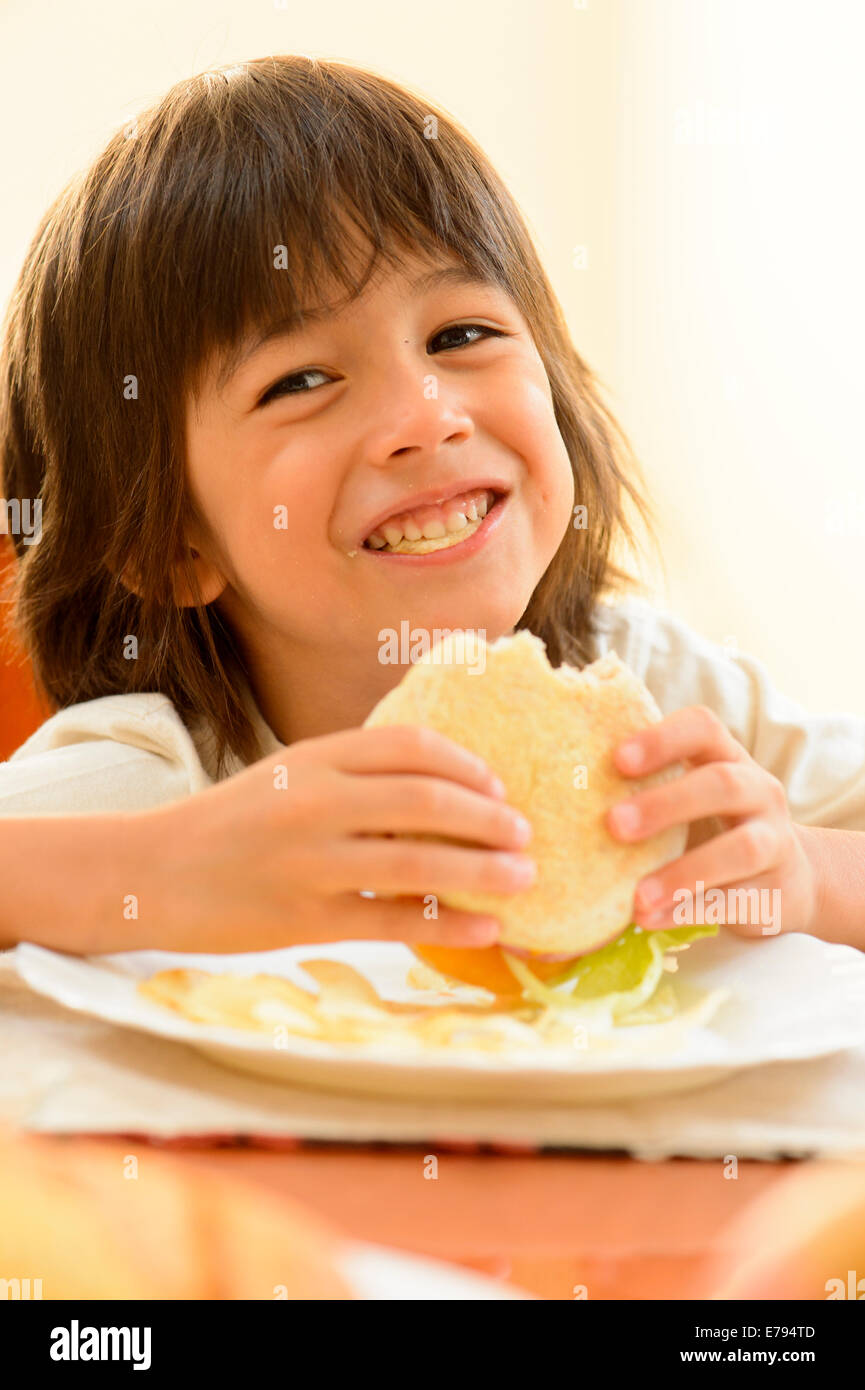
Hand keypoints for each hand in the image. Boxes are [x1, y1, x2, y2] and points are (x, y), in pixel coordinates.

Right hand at [144, 724, 533, 952]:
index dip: (467, 764)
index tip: (499, 786)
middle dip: (490, 818)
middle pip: (427, 800)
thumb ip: (353, 775)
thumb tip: (443, 789)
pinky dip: (449, 924)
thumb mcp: (288, 777)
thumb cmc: (231, 823)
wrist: (152, 872)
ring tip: (525, 877)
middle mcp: (316, 802)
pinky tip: (486, 928)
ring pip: (419, 860)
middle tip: (526, 833)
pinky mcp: (304, 918)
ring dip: (484, 870)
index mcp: (316, 758)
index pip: (411, 746)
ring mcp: (310, 861)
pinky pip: (393, 920)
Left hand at [605, 705, 819, 937]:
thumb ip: (646, 786)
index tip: (617, 760)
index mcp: (728, 757)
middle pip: (723, 783)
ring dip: (684, 872)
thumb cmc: (713, 828)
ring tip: (637, 897)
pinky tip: (650, 918)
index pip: (703, 728)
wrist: (789, 880)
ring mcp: (774, 841)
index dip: (662, 739)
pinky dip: (690, 910)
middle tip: (614, 825)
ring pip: (742, 848)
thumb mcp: (689, 796)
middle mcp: (758, 791)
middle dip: (667, 803)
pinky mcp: (776, 891)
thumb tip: (556, 787)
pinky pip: (737, 901)